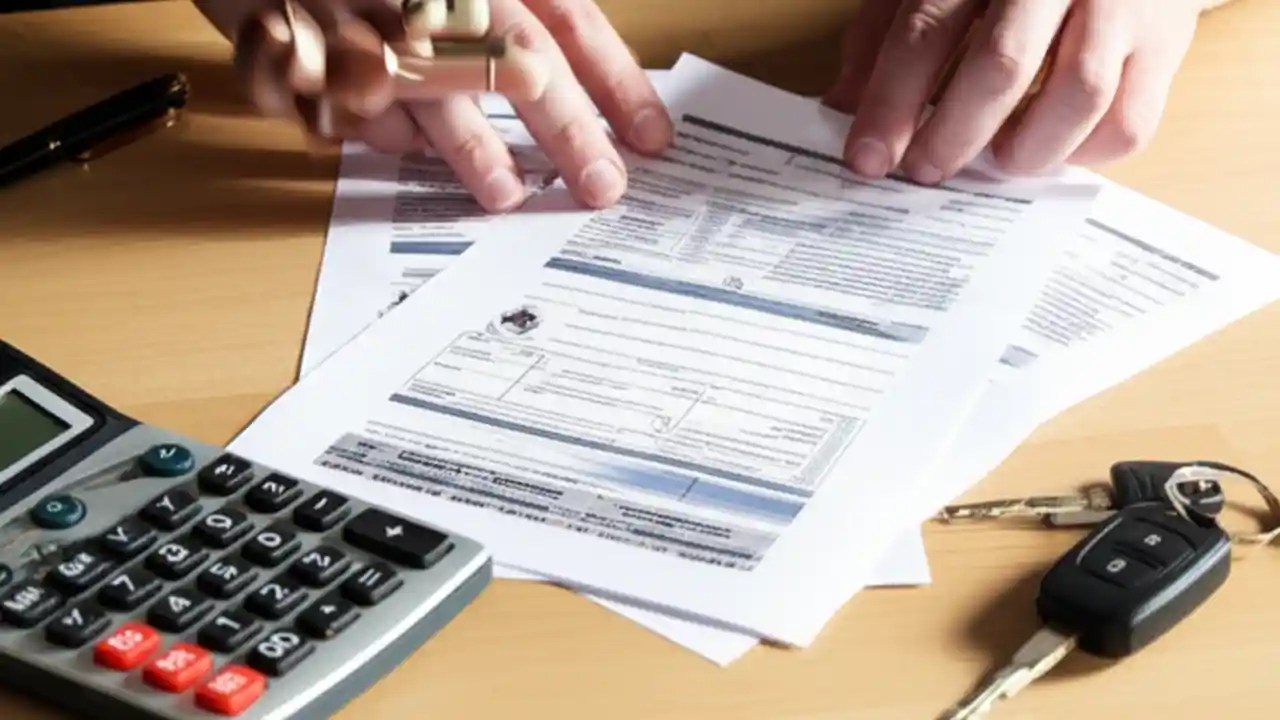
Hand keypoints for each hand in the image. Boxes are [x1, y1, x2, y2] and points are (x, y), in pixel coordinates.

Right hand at [195, 0, 672, 211]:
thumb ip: (510, 15)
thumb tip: (563, 90)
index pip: (571, 19)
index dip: (617, 81)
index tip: (652, 137)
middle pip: (519, 56)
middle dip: (568, 128)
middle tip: (602, 185)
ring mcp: (365, 15)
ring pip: (434, 85)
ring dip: (473, 147)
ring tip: (507, 194)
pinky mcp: (300, 45)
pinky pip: (352, 102)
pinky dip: (382, 131)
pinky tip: (403, 149)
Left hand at [823, 0, 1209, 183]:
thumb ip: (882, 38)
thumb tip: (841, 109)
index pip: (926, 29)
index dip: (891, 102)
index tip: (867, 159)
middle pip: (1002, 63)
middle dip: (953, 133)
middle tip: (926, 171)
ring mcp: (1121, 3)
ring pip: (1079, 92)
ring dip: (1027, 148)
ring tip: (997, 159)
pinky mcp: (1167, 40)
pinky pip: (1130, 119)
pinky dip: (1084, 152)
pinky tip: (1053, 148)